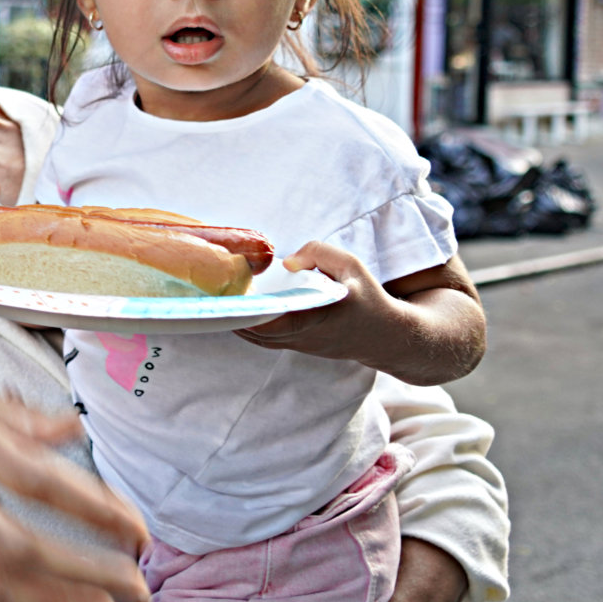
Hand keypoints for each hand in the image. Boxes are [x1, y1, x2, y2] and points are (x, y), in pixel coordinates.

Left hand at [233, 242, 398, 365]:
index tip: (237, 299)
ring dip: (239, 323)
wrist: (385, 336)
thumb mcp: (351, 265)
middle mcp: (308, 335)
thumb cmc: (367, 296)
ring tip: (221, 301)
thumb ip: (319, 253)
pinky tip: (237, 311)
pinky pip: (266, 341)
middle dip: (237, 316)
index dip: (256, 313)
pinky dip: (249, 328)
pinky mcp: (298, 348)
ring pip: (260, 339)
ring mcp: (301, 346)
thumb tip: (286, 262)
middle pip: (262, 332)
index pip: (284, 321)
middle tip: (217, 296)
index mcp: (324, 314)